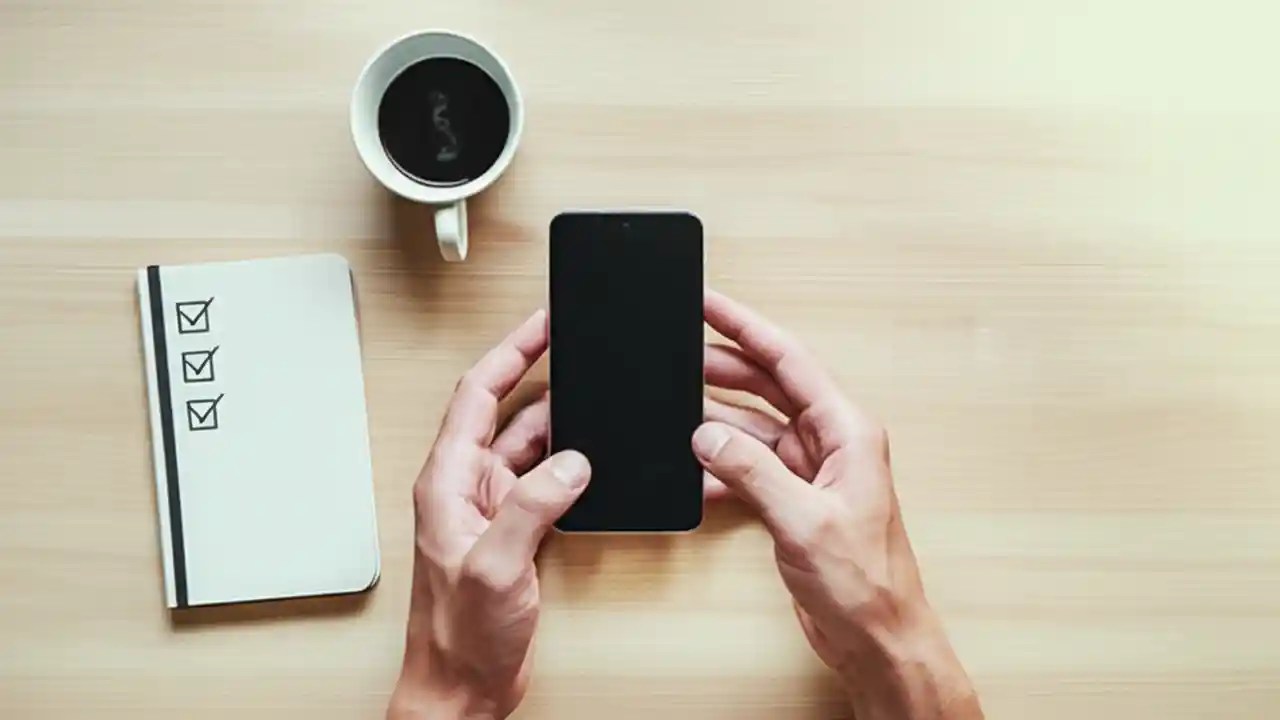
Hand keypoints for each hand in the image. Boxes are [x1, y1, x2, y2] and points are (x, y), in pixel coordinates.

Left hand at [389, 310, 590, 719]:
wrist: (461, 688)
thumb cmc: (457, 636)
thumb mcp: (495, 566)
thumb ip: (532, 507)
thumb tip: (571, 463)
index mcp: (448, 481)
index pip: (477, 395)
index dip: (510, 352)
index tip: (542, 324)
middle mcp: (468, 486)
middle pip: (508, 411)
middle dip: (542, 375)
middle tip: (578, 345)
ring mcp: (493, 507)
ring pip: (533, 445)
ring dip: (564, 426)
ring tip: (598, 401)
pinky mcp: (515, 531)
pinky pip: (546, 481)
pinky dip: (571, 466)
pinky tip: (595, 459)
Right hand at [697, 290, 982, 719]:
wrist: (878, 639)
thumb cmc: (866, 583)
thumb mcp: (803, 521)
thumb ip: (752, 472)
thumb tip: (707, 437)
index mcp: (847, 431)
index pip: (788, 361)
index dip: (745, 327)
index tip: (709, 304)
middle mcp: (831, 443)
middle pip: (768, 386)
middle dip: (722, 367)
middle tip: (676, 352)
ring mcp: (812, 472)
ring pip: (754, 427)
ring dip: (715, 422)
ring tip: (673, 409)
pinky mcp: (795, 501)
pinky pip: (750, 468)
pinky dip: (721, 468)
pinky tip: (692, 472)